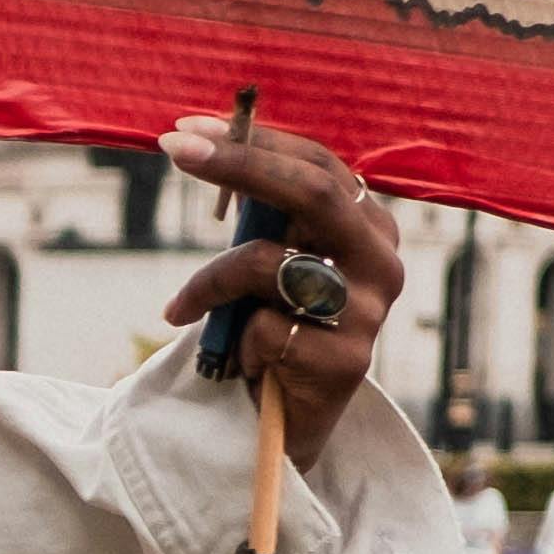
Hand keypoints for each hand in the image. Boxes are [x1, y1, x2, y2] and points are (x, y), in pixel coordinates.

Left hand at [158, 112, 404, 455]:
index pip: (318, 164)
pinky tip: (243, 363)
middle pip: (312, 192)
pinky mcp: (348, 361)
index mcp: (368, 225)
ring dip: (209, 283)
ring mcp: (370, 311)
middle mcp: (381, 260)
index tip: (187, 130)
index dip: (254, 142)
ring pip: (268, 263)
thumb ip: (260, 214)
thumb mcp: (271, 261)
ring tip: (183, 308)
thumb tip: (209, 142)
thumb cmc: (275, 329)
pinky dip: (234, 341)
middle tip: (173, 148)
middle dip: (238, 163)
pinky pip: (264, 327)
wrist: (291, 423)